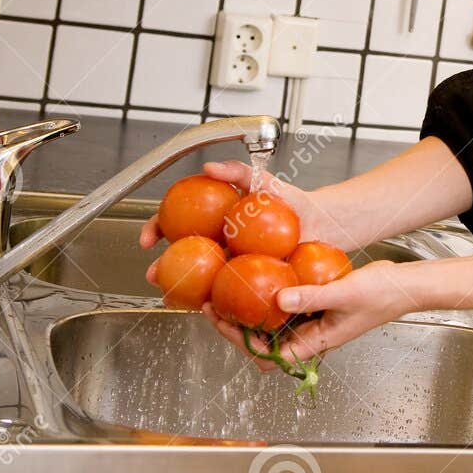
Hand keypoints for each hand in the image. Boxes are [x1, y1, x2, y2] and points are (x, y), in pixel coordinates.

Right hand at [140, 159, 350, 281]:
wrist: (323, 224)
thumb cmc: (294, 203)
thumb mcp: (266, 183)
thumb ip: (238, 172)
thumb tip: (209, 167)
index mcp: (215, 219)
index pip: (176, 222)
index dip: (156, 229)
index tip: (149, 238)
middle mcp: (220, 243)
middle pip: (182, 255)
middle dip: (162, 267)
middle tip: (155, 274)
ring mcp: (233, 263)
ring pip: (201, 278)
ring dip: (182, 290)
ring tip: (175, 296)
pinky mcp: (251, 282)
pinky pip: (229, 292)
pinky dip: (217, 300)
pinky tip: (210, 305)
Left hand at [202, 260, 417, 366]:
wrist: (406, 285)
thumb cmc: (383, 296)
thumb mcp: (345, 293)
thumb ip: (311, 296)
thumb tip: (277, 298)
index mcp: (317, 342)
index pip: (271, 357)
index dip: (244, 344)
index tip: (226, 322)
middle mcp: (311, 334)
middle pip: (265, 341)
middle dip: (237, 326)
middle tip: (214, 304)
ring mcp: (314, 320)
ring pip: (273, 323)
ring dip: (250, 311)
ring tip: (228, 291)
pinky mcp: (317, 303)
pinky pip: (287, 304)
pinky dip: (270, 295)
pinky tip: (261, 277)